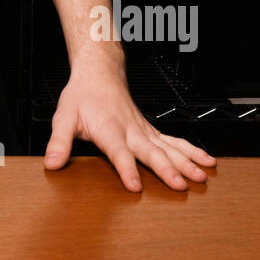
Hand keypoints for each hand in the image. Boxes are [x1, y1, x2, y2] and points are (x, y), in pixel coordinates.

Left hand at [44, 55, 216, 191]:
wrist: (99, 74)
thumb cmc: (81, 97)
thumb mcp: (63, 117)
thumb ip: (59, 142)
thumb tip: (52, 163)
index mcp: (109, 129)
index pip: (118, 152)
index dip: (126, 169)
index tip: (135, 186)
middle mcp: (131, 130)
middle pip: (151, 152)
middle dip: (167, 169)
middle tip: (180, 185)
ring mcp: (144, 130)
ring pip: (169, 147)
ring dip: (186, 162)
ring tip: (201, 177)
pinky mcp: (151, 131)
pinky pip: (175, 142)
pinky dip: (192, 151)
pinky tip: (207, 161)